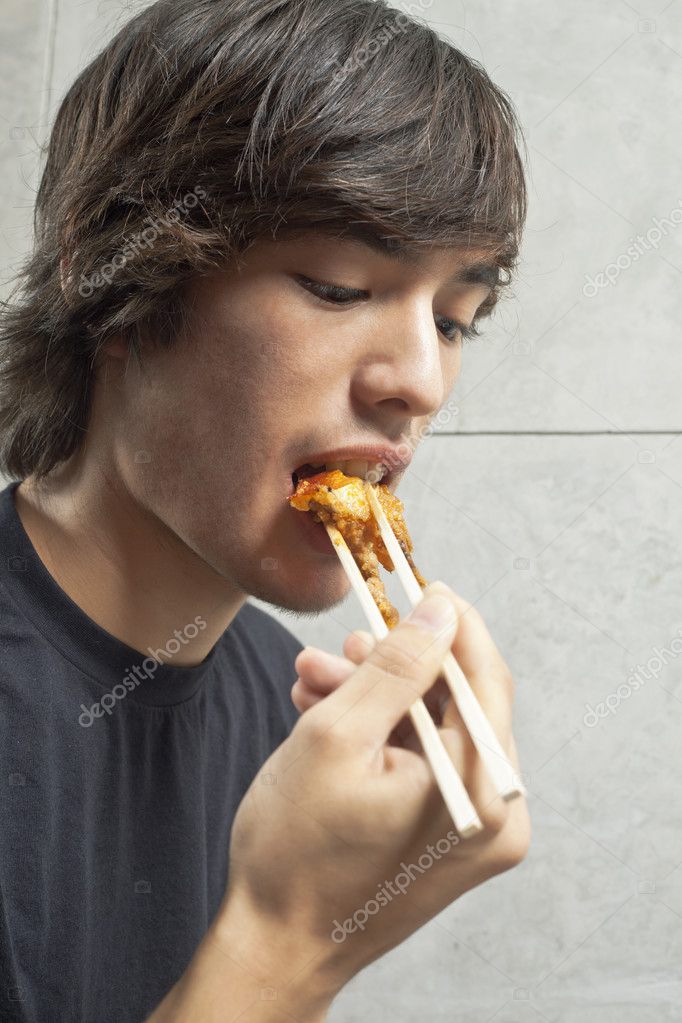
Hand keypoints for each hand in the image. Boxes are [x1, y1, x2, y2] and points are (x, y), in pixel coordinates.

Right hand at [215, 582, 529, 1010]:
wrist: (276, 946)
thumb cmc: (295, 852)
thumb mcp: (337, 736)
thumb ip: (396, 666)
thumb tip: (440, 608)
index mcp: (481, 792)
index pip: (486, 679)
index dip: (452, 624)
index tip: (419, 585)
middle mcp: (494, 814)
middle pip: (455, 703)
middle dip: (392, 666)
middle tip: (340, 646)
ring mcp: (473, 830)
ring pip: (430, 729)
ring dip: (373, 698)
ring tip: (311, 682)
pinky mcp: (448, 836)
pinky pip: (422, 761)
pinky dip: (379, 734)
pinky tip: (326, 715)